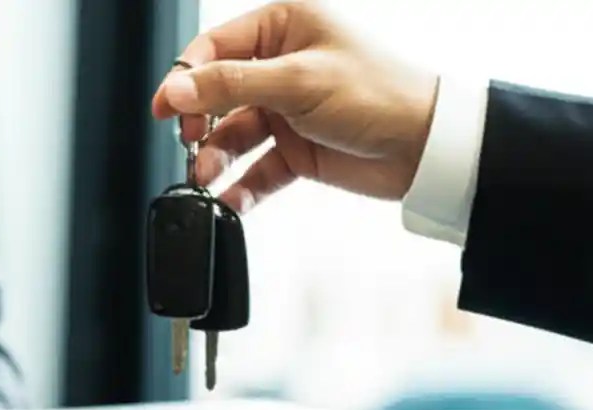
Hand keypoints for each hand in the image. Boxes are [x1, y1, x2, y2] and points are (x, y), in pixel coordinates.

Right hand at [152, 0, 437, 211]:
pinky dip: (242, 185)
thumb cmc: (381, 94)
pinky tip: (231, 199)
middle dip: (200, 123)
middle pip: (218, 94)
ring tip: (209, 177)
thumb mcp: (298, 82)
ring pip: (234, 134)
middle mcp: (283, 64)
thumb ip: (231, 85)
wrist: (427, 148)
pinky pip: (257, 167)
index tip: (165, 108)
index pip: (215, 47)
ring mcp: (288, 108)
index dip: (185, 77)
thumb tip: (178, 89)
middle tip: (191, 144)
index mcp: (285, 27)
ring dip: (217, 157)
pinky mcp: (297, 148)